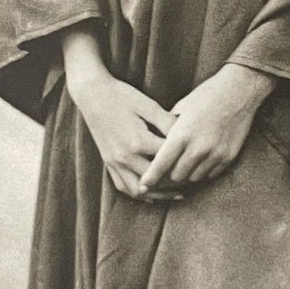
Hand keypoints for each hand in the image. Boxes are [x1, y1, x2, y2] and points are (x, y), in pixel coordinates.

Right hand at [63, 36, 179, 200]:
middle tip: (194, 180)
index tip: (197, 161)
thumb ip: (167, 122)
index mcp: (138, 141)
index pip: (167, 159)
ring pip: (139, 190)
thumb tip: (187, 133)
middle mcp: (125, 157)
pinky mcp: (108, 163)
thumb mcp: (148, 105)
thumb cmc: (121, 95)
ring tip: (177, 194)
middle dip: (176, 182)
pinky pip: (123, 186)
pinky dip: (139, 193)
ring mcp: (114, 162)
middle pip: (156, 179)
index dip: (184, 161)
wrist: (92, 93)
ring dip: (158, 195)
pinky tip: (152, 193)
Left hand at [138, 63, 274, 195]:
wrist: (240, 89)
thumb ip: (167, 128)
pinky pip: (210, 174)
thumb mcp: (181, 108)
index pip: (161, 164)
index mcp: (181, 134)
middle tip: (169, 168)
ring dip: (188, 173)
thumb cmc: (207, 95)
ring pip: (194, 178)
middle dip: (171, 173)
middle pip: (176, 176)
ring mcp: (215, 154)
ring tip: (187, 160)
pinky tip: (203, 157)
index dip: (150, 178)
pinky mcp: (228, 157)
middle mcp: (198, 148)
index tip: (142, 187)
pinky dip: (204, 170)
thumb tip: (155, 144)